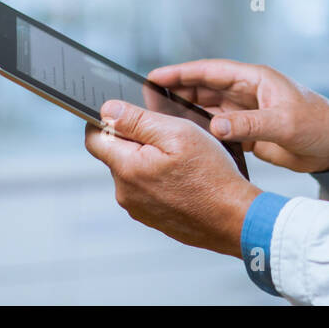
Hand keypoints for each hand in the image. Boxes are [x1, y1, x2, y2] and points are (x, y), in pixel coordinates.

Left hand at [84, 99, 261, 256]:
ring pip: (133, 171)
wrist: (234, 218)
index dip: (107, 120)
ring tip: (182, 161)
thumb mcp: (178, 133)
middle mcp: (125, 192)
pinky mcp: (151, 217)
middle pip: (116, 153)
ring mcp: (137, 208)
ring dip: (150, 160)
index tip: (128, 115)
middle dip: (136, 140)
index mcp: (127, 168)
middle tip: (170, 138)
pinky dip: (160, 179)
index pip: (94, 137)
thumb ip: (138, 120)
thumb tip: (108, 110)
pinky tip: (184, 178)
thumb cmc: (212, 176)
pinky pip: (146, 189)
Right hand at [147, 59, 328, 173]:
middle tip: (145, 100)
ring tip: (157, 118)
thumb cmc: (319, 126)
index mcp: (255, 79)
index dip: (181, 73)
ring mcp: (247, 110)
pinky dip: (200, 130)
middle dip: (175, 92)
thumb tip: (215, 127)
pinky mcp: (250, 130)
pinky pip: (218, 126)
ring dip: (185, 111)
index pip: (210, 71)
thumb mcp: (284, 124)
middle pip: (203, 88)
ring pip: (208, 107)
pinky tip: (184, 138)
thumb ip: (250, 125)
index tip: (154, 76)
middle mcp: (248, 91)